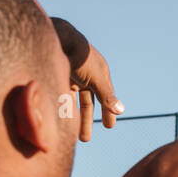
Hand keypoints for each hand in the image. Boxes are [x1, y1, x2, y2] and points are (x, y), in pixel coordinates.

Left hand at [51, 18, 123, 141]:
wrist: (56, 38)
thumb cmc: (79, 56)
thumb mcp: (96, 78)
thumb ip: (107, 95)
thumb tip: (121, 111)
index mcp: (99, 73)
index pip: (105, 96)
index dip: (107, 111)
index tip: (109, 126)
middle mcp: (85, 76)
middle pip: (87, 102)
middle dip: (86, 120)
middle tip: (85, 138)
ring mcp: (69, 76)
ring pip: (72, 102)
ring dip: (72, 119)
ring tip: (70, 135)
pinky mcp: (55, 77)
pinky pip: (59, 97)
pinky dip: (61, 109)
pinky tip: (59, 122)